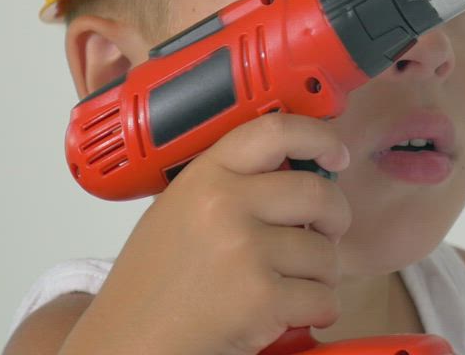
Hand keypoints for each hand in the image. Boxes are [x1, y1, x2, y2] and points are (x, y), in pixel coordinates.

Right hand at [59, 112, 351, 354]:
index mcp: (206, 176)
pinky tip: (289, 315)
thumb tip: (301, 174)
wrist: (127, 344)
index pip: (275, 131)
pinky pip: (323, 298)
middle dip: (334, 220)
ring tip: (290, 287)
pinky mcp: (261, 298)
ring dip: (321, 276)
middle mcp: (226, 204)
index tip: (337, 156)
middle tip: (324, 237)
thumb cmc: (155, 284)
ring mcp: (245, 250)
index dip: (319, 138)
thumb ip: (232, 186)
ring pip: (326, 252)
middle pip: (318, 194)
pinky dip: (318, 311)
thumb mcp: (180, 211)